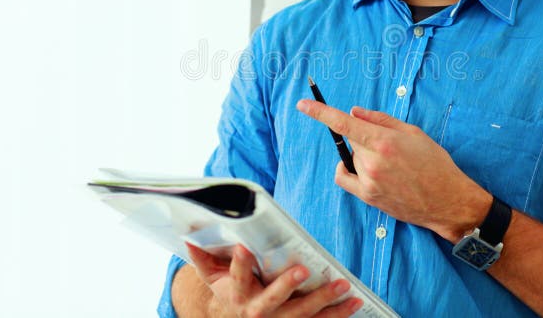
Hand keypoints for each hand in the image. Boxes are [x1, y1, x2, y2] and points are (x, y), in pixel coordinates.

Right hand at [186, 242, 363, 317]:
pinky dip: (338, 315)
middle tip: (303, 269)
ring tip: (344, 286)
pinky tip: (355, 302)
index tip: (244, 248)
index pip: (237, 277)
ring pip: (302, 315)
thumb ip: (202, 256)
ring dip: (324, 302)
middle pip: (273, 301)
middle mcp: (257, 311)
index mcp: (237, 295)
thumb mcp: (211, 275)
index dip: (240, 265)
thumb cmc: (229, 291)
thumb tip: (188, 233)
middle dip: (287, 286)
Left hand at [296, 101, 492, 241]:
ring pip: (353, 158)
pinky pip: (345, 177)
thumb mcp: (412, 133)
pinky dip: (349, 169)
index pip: (344, 123)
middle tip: (390, 147)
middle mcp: (373, 162)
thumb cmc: (435, 163)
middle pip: (353, 141)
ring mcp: (368, 181)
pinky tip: (366, 170)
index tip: (303, 105)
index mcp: (384, 141)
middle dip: (366, 139)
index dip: (320, 113)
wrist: (447, 201)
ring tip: (392, 165)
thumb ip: (380, 120)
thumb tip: (354, 112)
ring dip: (364, 156)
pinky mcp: (368, 197)